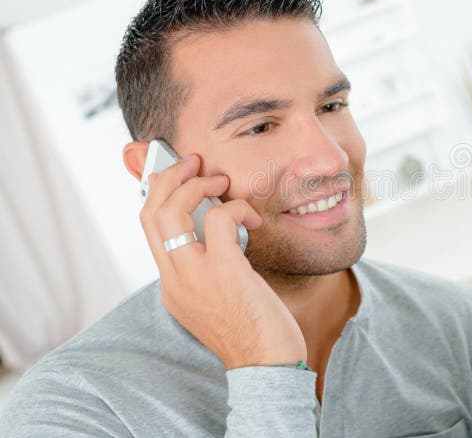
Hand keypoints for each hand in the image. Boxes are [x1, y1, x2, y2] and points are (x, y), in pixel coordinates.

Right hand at [139, 153, 306, 369]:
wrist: (267, 364)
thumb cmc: (253, 329)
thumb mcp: (220, 295)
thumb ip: (210, 263)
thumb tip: (218, 227)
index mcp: (171, 285)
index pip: (148, 228)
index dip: (154, 193)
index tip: (169, 172)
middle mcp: (174, 279)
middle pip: (149, 213)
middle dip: (167, 177)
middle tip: (192, 162)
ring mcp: (194, 276)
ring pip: (170, 211)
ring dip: (194, 184)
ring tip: (219, 179)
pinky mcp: (223, 271)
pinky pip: (220, 219)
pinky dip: (236, 207)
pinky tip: (254, 220)